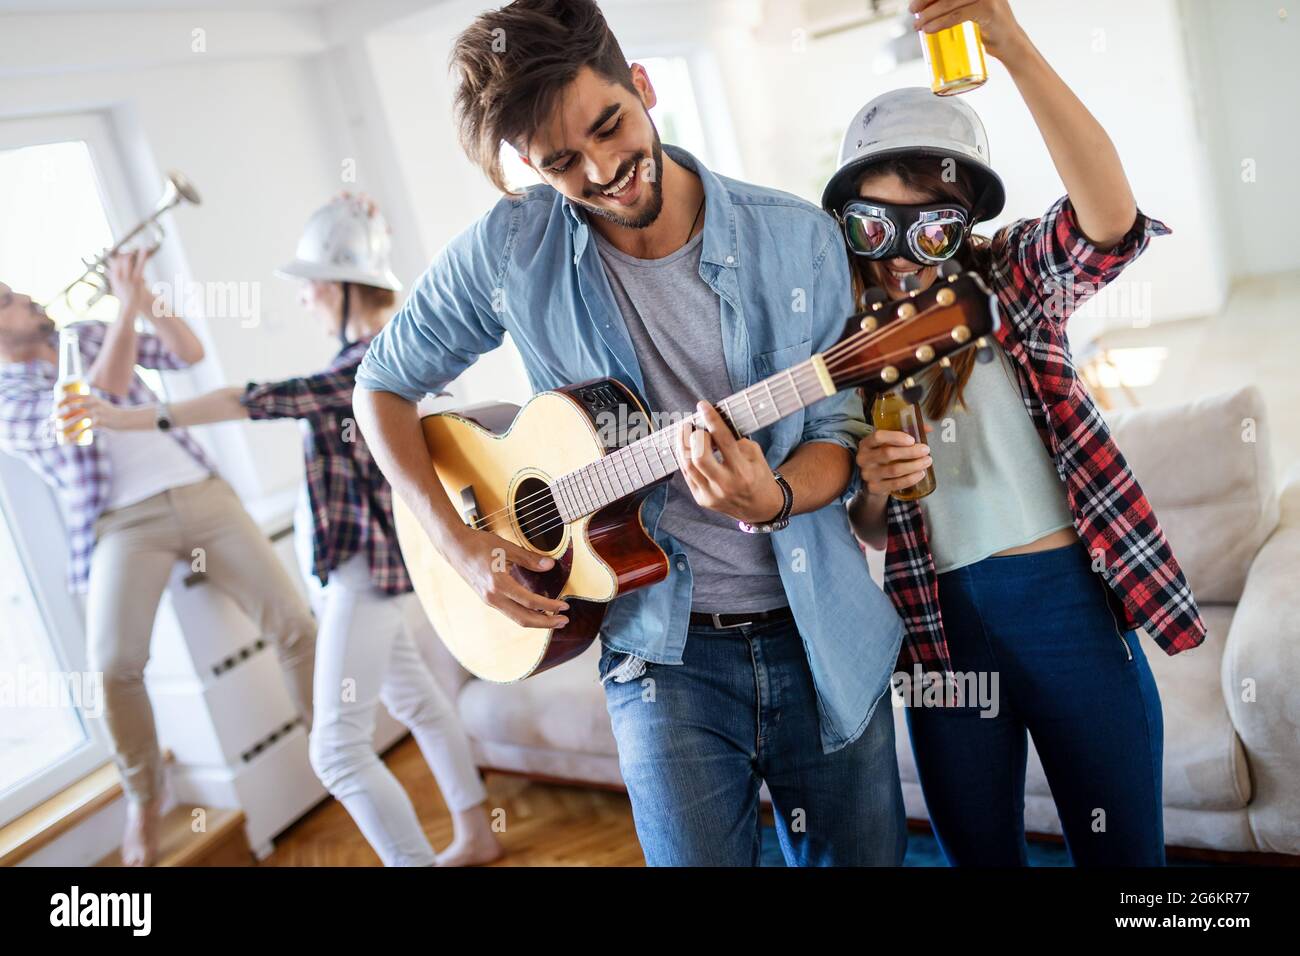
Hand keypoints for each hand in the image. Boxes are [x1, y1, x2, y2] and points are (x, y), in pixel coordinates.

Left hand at [55, 391, 143, 437]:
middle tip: (51, 420)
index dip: (59, 401)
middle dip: (58, 414)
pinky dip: (75, 435)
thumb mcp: (98, 404)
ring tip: (56, 430)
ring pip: (75, 419)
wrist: (124, 419)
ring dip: (64, 425)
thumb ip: (86, 405)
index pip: (70, 396)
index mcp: (90, 396)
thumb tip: (72, 410)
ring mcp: (96, 412)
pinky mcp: (100, 422)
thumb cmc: (109, 413)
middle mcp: (92, 403)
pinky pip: (84, 429)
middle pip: (70, 407)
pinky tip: (69, 439)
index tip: (54, 408)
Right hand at [104, 248, 155, 319]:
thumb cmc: (125, 300)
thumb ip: (116, 280)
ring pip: (128, 260)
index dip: (120, 256)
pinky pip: (139, 265)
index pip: (115, 262)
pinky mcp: (136, 280)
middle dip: (127, 254)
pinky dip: (142, 257)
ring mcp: (127, 278)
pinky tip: (144, 249)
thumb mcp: (117, 289)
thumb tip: (114, 274)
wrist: (128, 309)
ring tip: (140, 249)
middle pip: (121, 259)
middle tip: (133, 251)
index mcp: (114, 278)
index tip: (125, 252)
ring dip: (133, 253)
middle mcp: (119, 276)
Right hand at [446, 527, 570, 629]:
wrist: (454, 547)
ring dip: (536, 621)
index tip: (564, 607)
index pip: (530, 601)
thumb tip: (550, 566)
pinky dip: (525, 614)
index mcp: (498, 584)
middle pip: (524, 619)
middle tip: (564, 621)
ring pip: (516, 618)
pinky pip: (510, 612)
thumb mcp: (507, 547)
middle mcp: (493, 597)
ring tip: (553, 619)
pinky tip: (535, 610)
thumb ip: (529, 558)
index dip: (549, 606)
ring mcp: (489, 600)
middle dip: (546, 623)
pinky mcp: (488, 599)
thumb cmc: (479, 543)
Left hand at [674, 401, 784, 523]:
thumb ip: (735, 440)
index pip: (724, 441)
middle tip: (692, 425)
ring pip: (687, 465)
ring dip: (682, 444)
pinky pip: (687, 474)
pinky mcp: (702, 500)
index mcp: (743, 470)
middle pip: (699, 456)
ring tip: (684, 430)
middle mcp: (726, 484)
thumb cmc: (758, 475)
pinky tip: (685, 446)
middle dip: (693, 436)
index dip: (712, 420)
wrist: (760, 508)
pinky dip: (684, 457)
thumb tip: (712, 423)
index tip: (703, 406)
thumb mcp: (755, 454)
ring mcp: (712, 494)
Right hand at [855, 428, 933, 497]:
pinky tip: (920, 474)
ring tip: (927, 461)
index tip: (912, 440)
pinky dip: (910, 479)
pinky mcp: (874, 488)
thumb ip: (907, 433)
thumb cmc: (884, 456)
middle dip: (910, 452)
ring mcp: (868, 475)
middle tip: (926, 450)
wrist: (873, 479)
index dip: (896, 437)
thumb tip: (929, 428)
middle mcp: (864, 459)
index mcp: (866, 444)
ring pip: (894, 470)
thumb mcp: (890, 442)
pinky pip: (895, 484)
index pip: (878, 437)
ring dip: (914, 465)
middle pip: (888, 453)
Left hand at [909, 0, 1028, 60]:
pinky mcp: (988, 10)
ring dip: (929, 13)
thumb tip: (925, 10)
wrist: (1010, 45)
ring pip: (949, 2)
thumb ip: (955, 6)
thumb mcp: (971, 11)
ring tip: (918, 24)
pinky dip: (941, 22)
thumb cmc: (988, 29)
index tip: (915, 3)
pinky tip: (928, 29)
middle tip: (913, 11)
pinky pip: (958, 15)